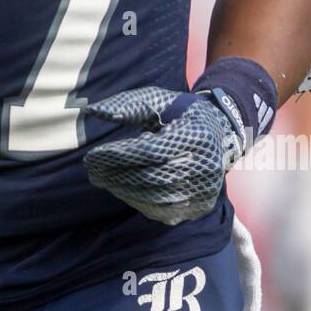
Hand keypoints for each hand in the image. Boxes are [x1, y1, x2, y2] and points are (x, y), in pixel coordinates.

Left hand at [84, 85, 244, 225]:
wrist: (219, 134)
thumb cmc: (179, 113)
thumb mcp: (157, 100)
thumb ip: (127, 105)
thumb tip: (92, 110)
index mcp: (198, 135)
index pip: (152, 151)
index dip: (119, 156)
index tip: (92, 156)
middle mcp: (206, 165)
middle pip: (152, 176)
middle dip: (116, 174)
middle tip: (91, 170)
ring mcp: (204, 190)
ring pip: (155, 197)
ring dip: (123, 190)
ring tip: (101, 179)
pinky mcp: (199, 206)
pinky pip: (162, 211)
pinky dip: (137, 202)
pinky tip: (120, 190)